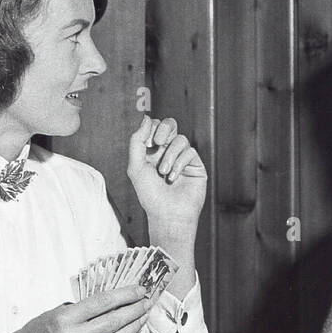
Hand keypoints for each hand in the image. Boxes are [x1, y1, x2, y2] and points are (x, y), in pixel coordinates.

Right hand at [11, 286, 152, 332]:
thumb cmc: (36, 332)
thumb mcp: (55, 311)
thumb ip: (82, 309)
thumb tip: (113, 301)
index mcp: (63, 319)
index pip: (102, 303)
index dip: (125, 295)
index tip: (140, 289)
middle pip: (112, 323)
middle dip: (134, 311)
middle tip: (148, 301)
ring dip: (133, 328)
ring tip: (143, 316)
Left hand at [126, 115, 207, 230]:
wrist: (167, 214)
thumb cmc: (149, 194)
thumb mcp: (135, 166)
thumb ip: (137, 141)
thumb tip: (146, 118)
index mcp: (152, 152)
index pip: (154, 127)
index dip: (152, 128)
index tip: (149, 142)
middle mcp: (167, 152)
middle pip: (170, 125)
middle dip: (164, 130)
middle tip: (158, 143)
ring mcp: (182, 158)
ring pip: (180, 139)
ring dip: (170, 155)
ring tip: (164, 172)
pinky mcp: (195, 165)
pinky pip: (190, 152)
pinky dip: (180, 163)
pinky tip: (174, 177)